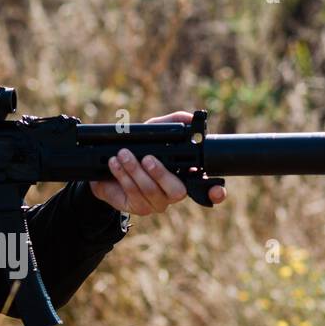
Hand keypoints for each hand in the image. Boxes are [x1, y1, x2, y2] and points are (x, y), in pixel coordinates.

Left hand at [88, 111, 226, 213]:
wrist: (107, 167)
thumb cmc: (137, 149)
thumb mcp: (154, 131)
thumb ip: (172, 122)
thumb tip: (190, 118)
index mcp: (185, 175)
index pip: (207, 189)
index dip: (215, 192)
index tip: (217, 190)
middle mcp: (174, 191)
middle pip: (176, 192)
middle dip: (161, 174)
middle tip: (147, 158)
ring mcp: (158, 203)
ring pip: (150, 191)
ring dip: (135, 170)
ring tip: (123, 154)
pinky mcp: (139, 207)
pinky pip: (133, 194)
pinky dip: (123, 175)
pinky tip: (115, 164)